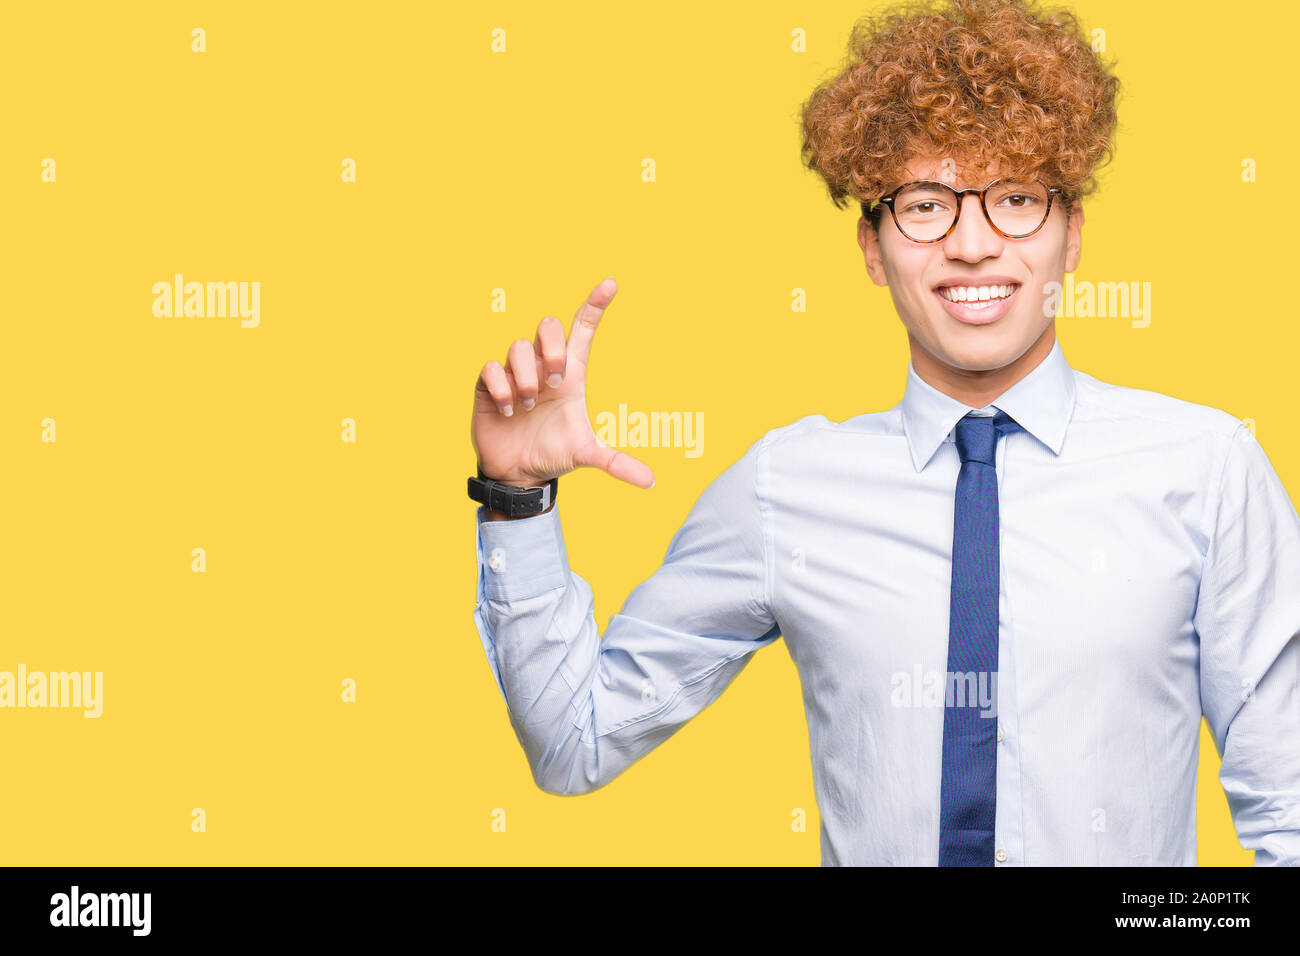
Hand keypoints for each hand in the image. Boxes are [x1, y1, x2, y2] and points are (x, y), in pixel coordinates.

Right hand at [471, 277, 654, 489]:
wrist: (518, 472)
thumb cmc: (553, 453)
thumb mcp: (586, 454)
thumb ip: (617, 463)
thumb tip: (651, 482)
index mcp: (570, 374)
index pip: (583, 329)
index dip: (595, 305)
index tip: (611, 283)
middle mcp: (543, 366)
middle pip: (548, 325)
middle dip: (552, 349)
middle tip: (554, 383)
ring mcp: (515, 372)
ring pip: (518, 347)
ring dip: (526, 378)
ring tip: (526, 407)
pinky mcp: (490, 384)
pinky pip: (492, 368)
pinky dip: (503, 389)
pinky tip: (509, 411)